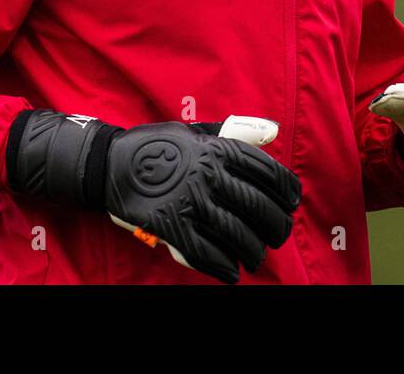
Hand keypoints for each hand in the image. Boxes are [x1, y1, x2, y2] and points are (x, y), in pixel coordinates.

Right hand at [104, 115, 301, 282]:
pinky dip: (223, 267)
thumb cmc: (158, 146)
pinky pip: (205, 253)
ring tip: (255, 256)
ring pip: (236, 233)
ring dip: (253, 250)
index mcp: (217, 149)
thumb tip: (274, 131)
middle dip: (276, 226)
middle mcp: (208, 174)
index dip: (286, 190)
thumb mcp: (195, 131)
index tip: (292, 202)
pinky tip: (232, 272)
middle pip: (257, 206)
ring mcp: (189, 201)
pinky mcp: (170, 226)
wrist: (110, 164)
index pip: (266, 171)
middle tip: (278, 235)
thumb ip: (235, 132)